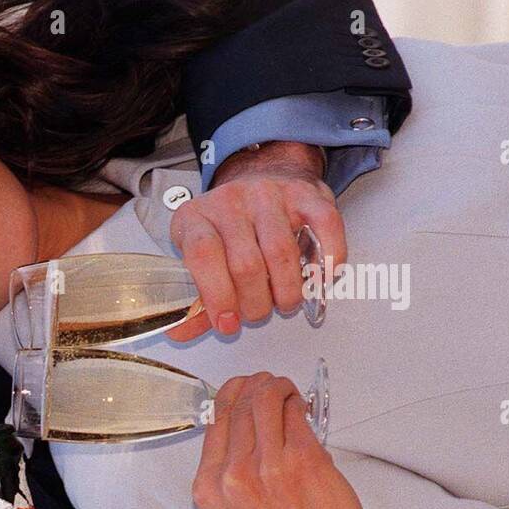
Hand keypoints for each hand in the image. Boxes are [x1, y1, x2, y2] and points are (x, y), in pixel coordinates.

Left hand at [167, 141, 343, 340]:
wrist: (262, 175)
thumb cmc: (228, 228)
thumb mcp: (199, 259)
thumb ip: (194, 300)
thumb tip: (181, 333)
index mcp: (195, 218)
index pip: (203, 255)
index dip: (217, 296)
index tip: (228, 323)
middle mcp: (229, 201)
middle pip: (246, 263)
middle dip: (255, 303)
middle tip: (258, 314)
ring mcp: (268, 194)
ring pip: (282, 252)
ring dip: (287, 291)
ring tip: (285, 302)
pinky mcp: (305, 193)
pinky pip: (324, 226)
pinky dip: (327, 260)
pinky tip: (320, 279)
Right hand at [191, 373, 388, 508]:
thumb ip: (227, 471)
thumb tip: (240, 421)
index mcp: (208, 490)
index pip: (213, 422)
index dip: (231, 395)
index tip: (244, 389)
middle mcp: (232, 477)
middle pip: (237, 406)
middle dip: (255, 385)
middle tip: (270, 385)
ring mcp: (267, 467)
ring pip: (263, 400)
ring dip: (277, 386)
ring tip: (288, 392)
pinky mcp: (302, 460)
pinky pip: (294, 413)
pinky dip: (297, 401)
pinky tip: (301, 406)